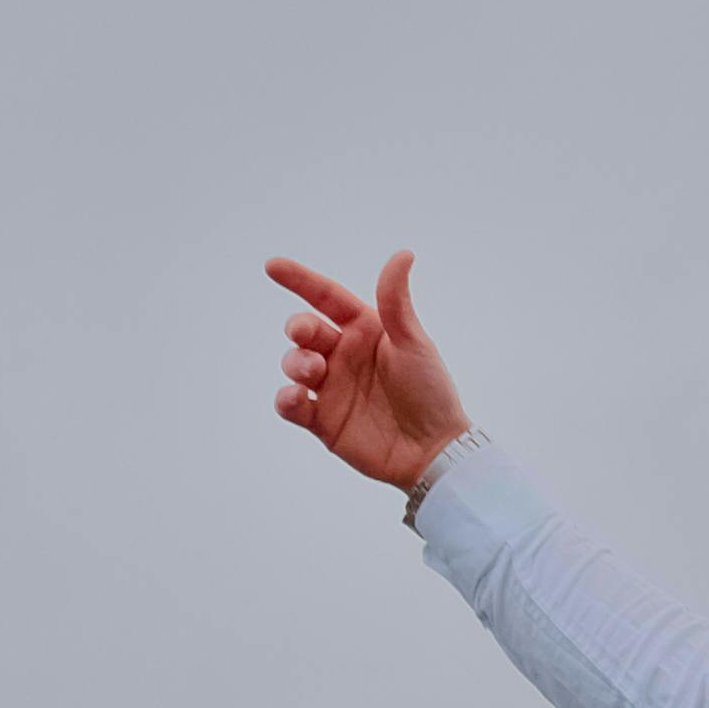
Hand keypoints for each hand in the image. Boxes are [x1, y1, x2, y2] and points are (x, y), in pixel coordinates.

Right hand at [265, 248, 470, 490]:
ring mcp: (332, 388)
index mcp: (364, 330)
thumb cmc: (431, 394)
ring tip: (313, 371)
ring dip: (295, 362)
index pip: (326, 297)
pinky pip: (290, 405)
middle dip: (298, 328)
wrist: (435, 452)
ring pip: (293, 364)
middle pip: (304, 330)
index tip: (273, 267)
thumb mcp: (414, 342)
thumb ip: (396, 301)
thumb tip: (403, 254)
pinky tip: (297, 397)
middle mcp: (344, 355)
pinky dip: (286, 399)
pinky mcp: (323, 421)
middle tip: (305, 335)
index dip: (299, 280)